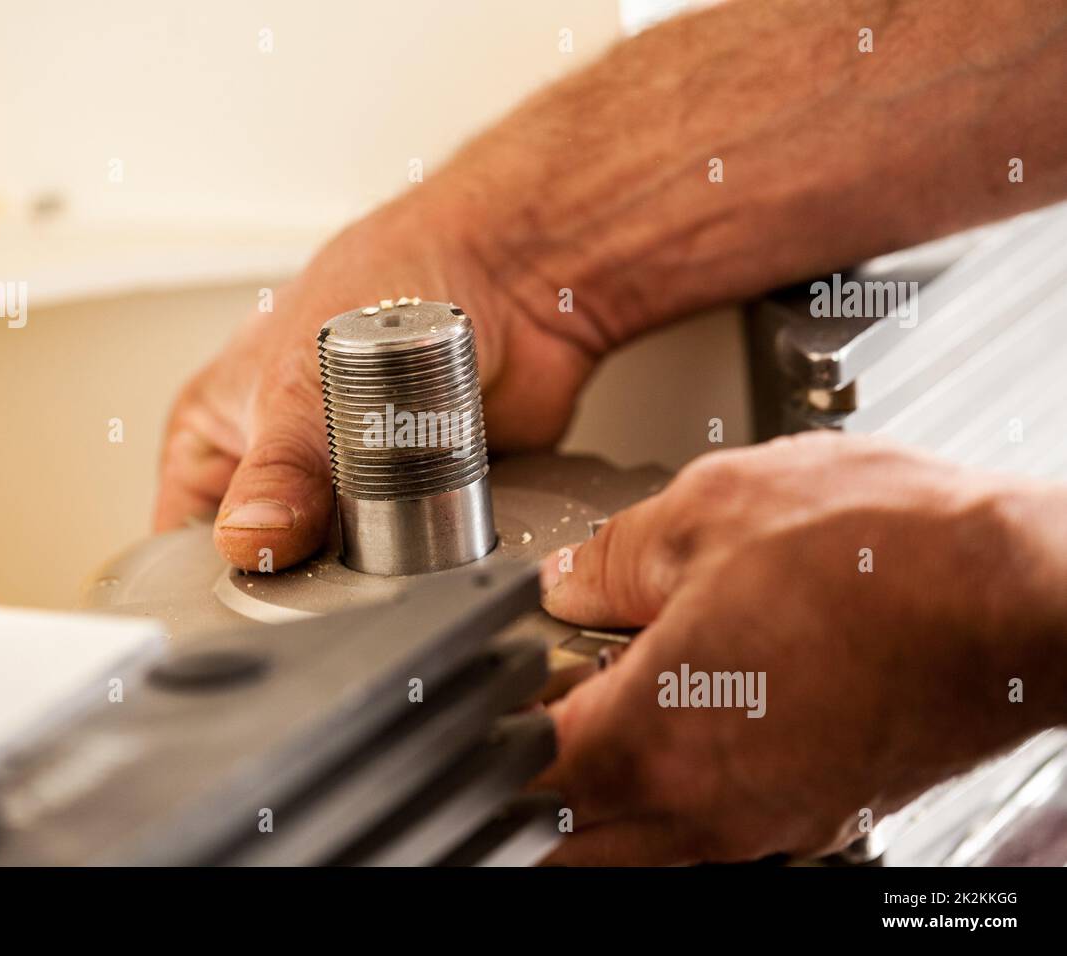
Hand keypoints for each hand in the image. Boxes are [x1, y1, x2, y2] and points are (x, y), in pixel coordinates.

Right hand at [153, 186, 610, 569]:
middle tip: (327, 574)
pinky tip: (431, 551)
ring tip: (385, 552)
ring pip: (344, 566)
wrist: (505, 274)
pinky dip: (422, 560)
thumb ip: (276, 470)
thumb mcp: (300, 383)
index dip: (211, 573)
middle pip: (269, 560)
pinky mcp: (414, 504)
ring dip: (368, 569)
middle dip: (301, 576)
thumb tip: (253, 536)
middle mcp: (276, 464)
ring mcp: (347, 488)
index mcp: (217, 431)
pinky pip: (410, 558)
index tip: (250, 596)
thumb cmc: (387, 278)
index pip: (187, 535)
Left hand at [535, 432, 1066, 864]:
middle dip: (534, 784)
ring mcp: (766, 821)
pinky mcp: (814, 810)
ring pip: (635, 845)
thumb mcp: (708, 513)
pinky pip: (707, 828)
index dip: (493, 727)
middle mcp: (707, 806)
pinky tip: (688, 714)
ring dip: (601, 791)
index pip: (523, 771)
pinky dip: (671, 790)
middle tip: (530, 710)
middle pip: (569, 835)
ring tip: (604, 707)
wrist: (1021, 593)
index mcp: (659, 737)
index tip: (492, 686)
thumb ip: (612, 557)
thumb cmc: (889, 553)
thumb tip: (568, 580)